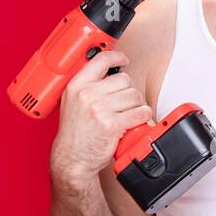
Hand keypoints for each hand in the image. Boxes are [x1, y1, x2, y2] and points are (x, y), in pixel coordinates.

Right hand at [50, 49, 153, 183]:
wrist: (72, 159)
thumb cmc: (75, 133)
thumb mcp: (72, 102)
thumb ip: (88, 86)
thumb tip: (111, 72)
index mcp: (77, 86)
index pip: (101, 60)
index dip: (117, 57)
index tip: (124, 59)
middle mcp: (87, 95)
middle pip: (124, 79)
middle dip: (128, 91)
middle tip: (123, 104)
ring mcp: (99, 109)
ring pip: (134, 95)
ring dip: (136, 105)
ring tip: (127, 114)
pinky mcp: (112, 125)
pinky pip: (140, 112)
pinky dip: (142, 117)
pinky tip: (134, 121)